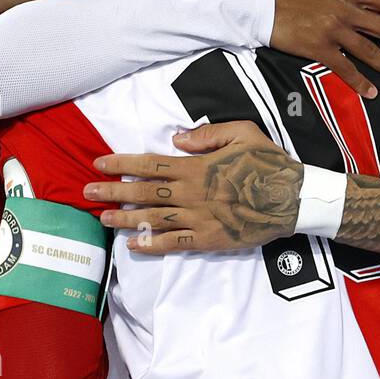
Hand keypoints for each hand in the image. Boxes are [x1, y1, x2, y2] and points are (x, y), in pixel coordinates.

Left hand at [86, 121, 303, 252]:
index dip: (121, 164)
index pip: (150, 164)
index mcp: (196, 166)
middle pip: (143, 192)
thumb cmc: (268, 163)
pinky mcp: (208, 240)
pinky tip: (133, 244)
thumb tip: (176, 139)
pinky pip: (174, 243)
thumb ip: (207, 135)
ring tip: (102, 218)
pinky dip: (151, 244)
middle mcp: (191, 193)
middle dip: (112, 192)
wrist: (293, 199)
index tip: (100, 163)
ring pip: (153, 219)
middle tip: (86, 192)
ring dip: (125, 219)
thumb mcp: (242, 133)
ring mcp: (198, 219)